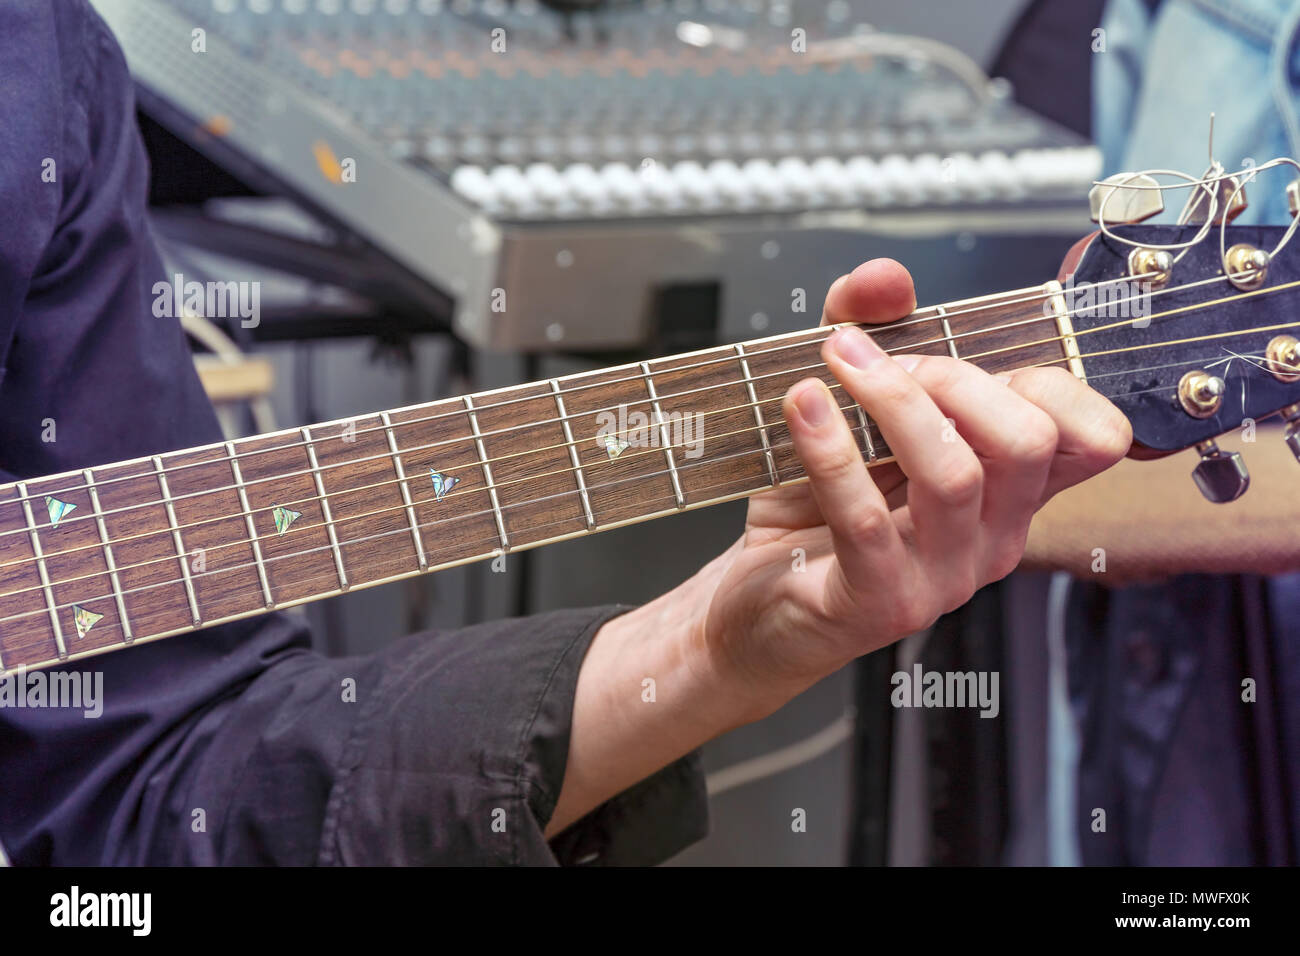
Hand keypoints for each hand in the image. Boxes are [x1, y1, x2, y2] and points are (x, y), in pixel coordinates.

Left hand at [695, 258, 1132, 712]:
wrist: (760, 602)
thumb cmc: (815, 511)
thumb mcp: (847, 411)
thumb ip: (871, 335)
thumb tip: (886, 278)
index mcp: (1008, 493)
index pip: (1092, 436)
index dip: (1050, 379)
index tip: (971, 349)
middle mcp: (992, 538)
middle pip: (1028, 442)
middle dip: (953, 378)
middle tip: (880, 362)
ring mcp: (942, 578)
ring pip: (955, 475)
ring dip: (893, 400)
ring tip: (838, 364)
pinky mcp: (879, 603)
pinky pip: (867, 520)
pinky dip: (831, 450)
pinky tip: (802, 406)